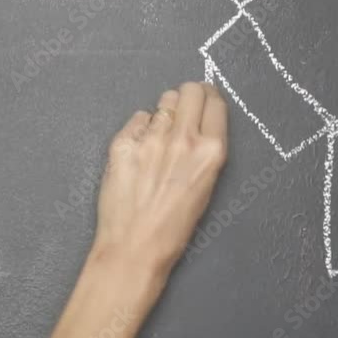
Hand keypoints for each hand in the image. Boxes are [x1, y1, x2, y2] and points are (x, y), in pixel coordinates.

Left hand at [91, 82, 227, 280]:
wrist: (135, 247)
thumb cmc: (174, 227)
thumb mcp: (206, 187)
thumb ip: (205, 151)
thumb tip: (198, 122)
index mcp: (211, 152)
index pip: (215, 103)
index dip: (210, 99)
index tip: (204, 101)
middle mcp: (183, 139)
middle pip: (190, 90)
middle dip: (189, 96)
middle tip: (184, 110)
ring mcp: (150, 139)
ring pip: (164, 101)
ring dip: (166, 112)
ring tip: (160, 136)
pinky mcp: (122, 143)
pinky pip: (137, 119)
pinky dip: (140, 129)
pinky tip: (139, 151)